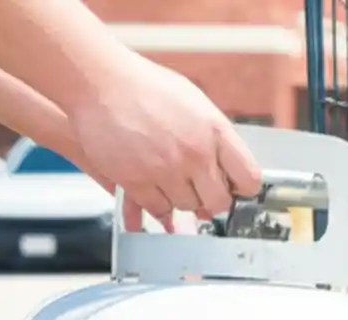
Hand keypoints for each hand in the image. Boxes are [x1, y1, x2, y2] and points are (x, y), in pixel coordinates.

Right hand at [64, 53, 261, 230]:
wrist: (99, 82)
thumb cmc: (145, 87)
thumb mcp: (195, 103)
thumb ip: (214, 137)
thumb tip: (227, 167)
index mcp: (215, 131)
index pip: (249, 178)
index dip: (244, 189)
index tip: (237, 190)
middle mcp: (194, 153)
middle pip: (219, 202)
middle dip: (212, 201)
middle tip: (203, 193)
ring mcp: (165, 169)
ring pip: (188, 208)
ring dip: (183, 201)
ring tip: (172, 181)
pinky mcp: (136, 181)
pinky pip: (157, 209)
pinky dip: (158, 205)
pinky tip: (156, 190)